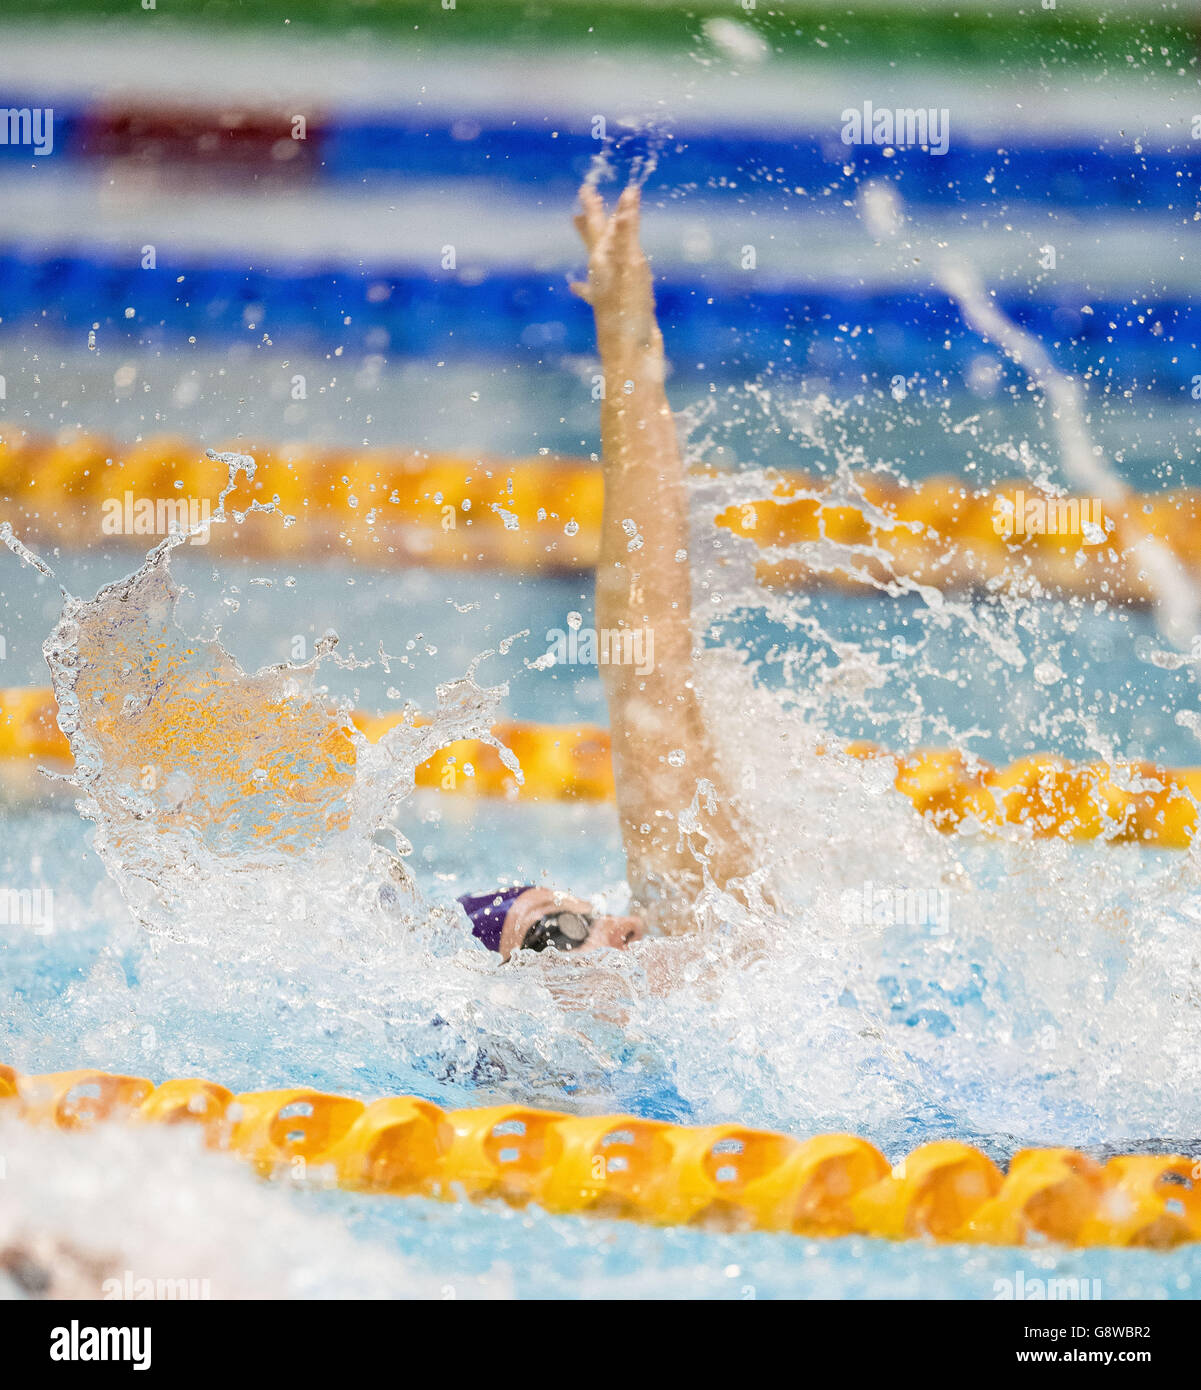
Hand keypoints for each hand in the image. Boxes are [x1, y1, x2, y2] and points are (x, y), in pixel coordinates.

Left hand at [571, 183, 659, 360]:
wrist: (631, 358)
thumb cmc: (628, 312)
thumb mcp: (631, 265)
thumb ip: (628, 230)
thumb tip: (627, 194)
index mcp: (602, 263)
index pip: (596, 228)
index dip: (593, 207)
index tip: (586, 188)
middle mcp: (602, 278)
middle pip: (594, 246)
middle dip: (589, 226)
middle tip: (579, 209)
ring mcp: (609, 297)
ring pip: (599, 268)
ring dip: (596, 253)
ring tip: (590, 245)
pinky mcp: (619, 313)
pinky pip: (606, 293)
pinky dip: (598, 287)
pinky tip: (586, 290)